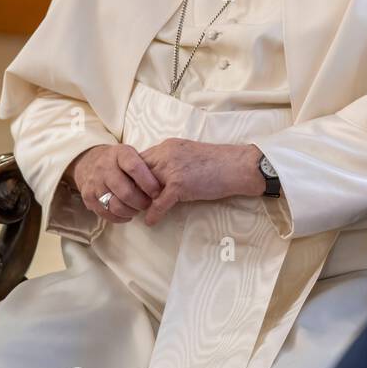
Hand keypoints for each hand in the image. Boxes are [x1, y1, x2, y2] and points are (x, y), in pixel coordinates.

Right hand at [67, 144, 162, 224]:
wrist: (89, 162)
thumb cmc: (119, 161)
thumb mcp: (131, 155)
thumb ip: (145, 167)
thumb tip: (164, 186)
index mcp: (119, 154)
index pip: (135, 168)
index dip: (148, 183)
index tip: (158, 192)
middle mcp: (104, 167)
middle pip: (125, 192)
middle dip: (141, 202)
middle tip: (150, 204)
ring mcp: (94, 182)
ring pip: (115, 205)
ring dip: (131, 211)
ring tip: (139, 209)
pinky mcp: (87, 196)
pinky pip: (105, 213)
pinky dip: (119, 217)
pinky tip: (127, 214)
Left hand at [138, 139, 265, 225]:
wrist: (238, 166)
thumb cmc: (218, 162)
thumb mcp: (188, 154)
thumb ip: (171, 162)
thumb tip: (157, 179)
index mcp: (168, 146)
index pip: (139, 159)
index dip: (133, 175)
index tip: (132, 187)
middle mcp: (166, 154)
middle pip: (136, 173)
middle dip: (131, 188)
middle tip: (129, 203)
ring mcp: (171, 169)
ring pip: (143, 187)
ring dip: (138, 201)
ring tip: (136, 212)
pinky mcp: (179, 184)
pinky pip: (159, 203)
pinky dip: (153, 214)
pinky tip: (152, 221)